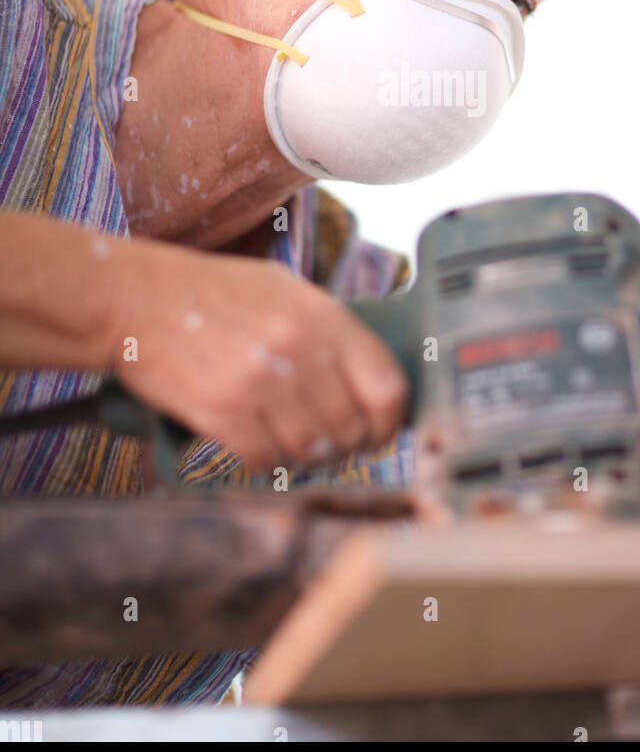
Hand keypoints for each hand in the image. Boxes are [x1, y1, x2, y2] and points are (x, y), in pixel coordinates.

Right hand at [107, 236, 406, 470]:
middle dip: (346, 446)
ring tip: (290, 442)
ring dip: (305, 456)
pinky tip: (257, 444)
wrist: (137, 299)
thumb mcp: (285, 289)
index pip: (387, 388)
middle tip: (330, 446)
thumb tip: (367, 380)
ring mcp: (262, 383)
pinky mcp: (224, 412)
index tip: (377, 433)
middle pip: (351, 428)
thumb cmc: (212, 292)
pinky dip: (266, 462)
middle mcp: (300, 350)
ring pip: (311, 450)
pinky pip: (265, 460)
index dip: (389, 423)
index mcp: (324, 317)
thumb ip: (328, 331)